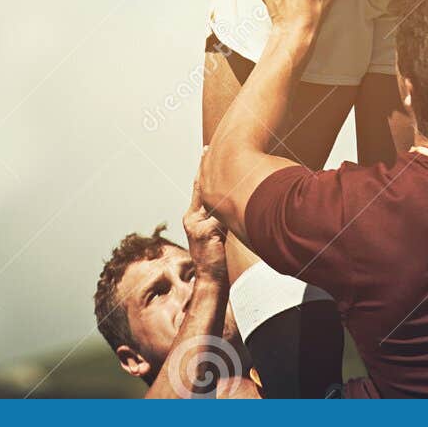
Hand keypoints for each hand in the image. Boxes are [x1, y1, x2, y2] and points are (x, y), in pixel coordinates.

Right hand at [182, 157, 228, 284]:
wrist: (211, 278)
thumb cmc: (216, 255)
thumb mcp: (215, 231)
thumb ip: (218, 214)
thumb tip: (232, 195)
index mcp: (192, 216)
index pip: (197, 187)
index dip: (202, 169)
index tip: (206, 151)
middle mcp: (191, 218)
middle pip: (199, 187)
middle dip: (204, 166)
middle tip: (209, 148)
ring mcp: (196, 226)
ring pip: (210, 198)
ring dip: (217, 181)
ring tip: (222, 163)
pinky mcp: (205, 233)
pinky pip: (219, 215)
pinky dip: (227, 206)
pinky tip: (236, 193)